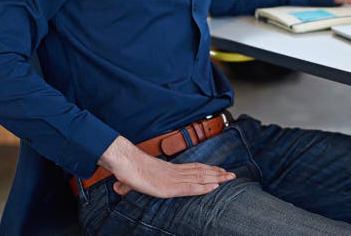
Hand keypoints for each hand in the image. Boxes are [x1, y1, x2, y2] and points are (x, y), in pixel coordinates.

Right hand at [100, 136, 235, 197]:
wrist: (122, 161)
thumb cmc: (126, 168)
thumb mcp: (129, 180)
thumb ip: (128, 185)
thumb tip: (118, 189)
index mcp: (169, 170)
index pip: (193, 169)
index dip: (208, 170)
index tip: (220, 170)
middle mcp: (174, 172)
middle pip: (200, 172)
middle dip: (217, 173)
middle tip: (232, 175)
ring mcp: (172, 179)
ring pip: (199, 178)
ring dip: (216, 179)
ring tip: (229, 178)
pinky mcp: (168, 187)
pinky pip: (189, 188)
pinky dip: (203, 187)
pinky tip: (213, 187)